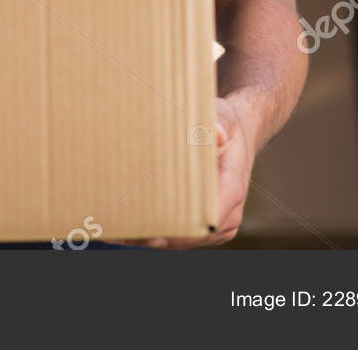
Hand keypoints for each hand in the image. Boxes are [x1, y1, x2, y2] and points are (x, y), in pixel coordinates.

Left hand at [110, 97, 253, 248]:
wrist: (240, 134)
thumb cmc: (226, 124)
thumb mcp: (223, 116)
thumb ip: (219, 123)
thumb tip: (215, 133)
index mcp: (232, 190)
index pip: (205, 222)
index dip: (176, 230)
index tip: (147, 232)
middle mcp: (229, 214)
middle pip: (189, 237)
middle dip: (155, 236)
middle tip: (119, 234)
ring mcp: (220, 224)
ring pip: (184, 240)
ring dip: (152, 237)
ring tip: (116, 233)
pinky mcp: (209, 226)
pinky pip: (184, 236)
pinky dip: (159, 233)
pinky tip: (129, 229)